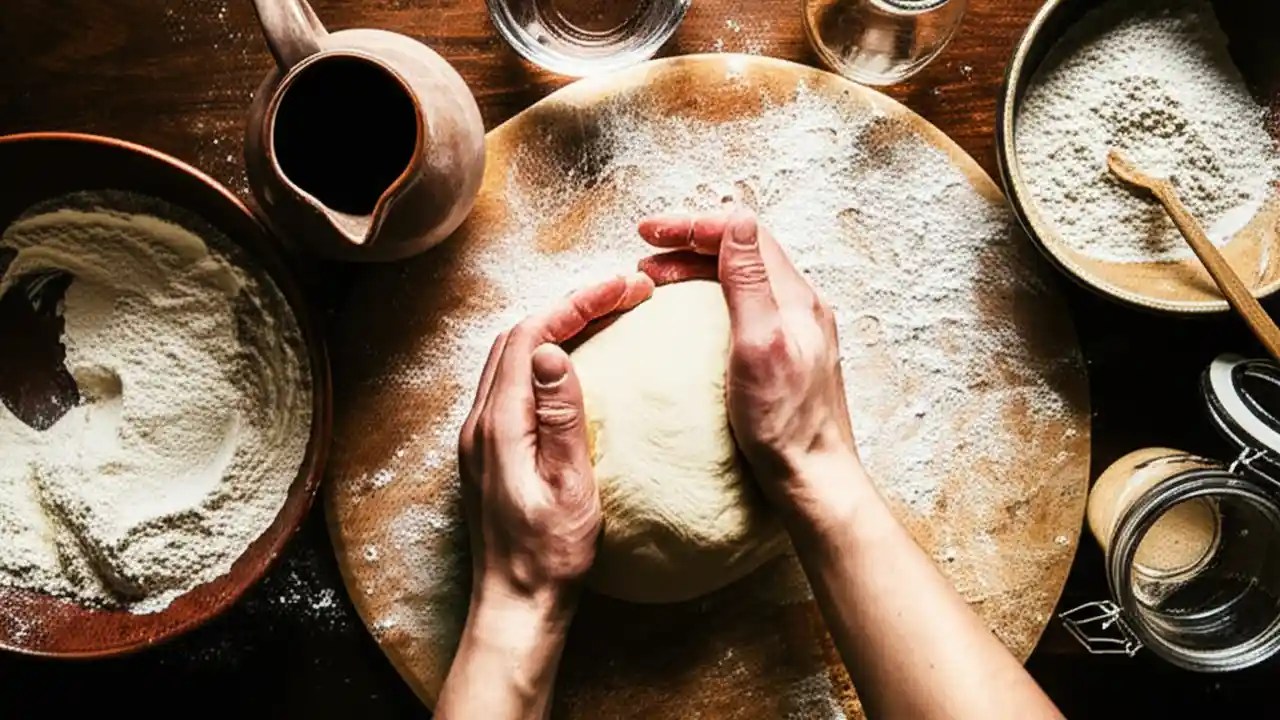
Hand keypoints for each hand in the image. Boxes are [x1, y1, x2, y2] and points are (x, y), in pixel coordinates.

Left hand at [458, 273, 654, 620]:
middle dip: (569, 304)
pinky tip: (575, 360)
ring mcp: (480, 435)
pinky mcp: (489, 449)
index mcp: (499, 425)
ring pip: (512, 357)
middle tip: (623, 292)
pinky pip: (512, 382)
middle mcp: (480, 422)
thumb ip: (560, 417)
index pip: (531, 338)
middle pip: (518, 338)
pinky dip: (544, 356)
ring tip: (605, 313)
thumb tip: (550, 352)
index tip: (622, 288)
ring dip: (556, 326)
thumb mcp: (569, 487)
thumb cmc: (549, 555)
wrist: (516, 603)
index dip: (576, 303)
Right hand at [637, 208, 861, 526]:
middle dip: (689, 244)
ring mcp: (796, 333)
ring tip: (655, 280)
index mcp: (796, 298)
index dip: (692, 225)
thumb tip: (737, 221)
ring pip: (742, 279)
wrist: (814, 481)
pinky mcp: (786, 356)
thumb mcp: (758, 344)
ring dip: (697, 269)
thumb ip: (747, 281)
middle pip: (742, 252)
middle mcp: (801, 308)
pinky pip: (745, 307)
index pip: (743, 234)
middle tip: (645, 255)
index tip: (649, 232)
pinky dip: (709, 298)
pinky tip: (688, 318)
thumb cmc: (784, 424)